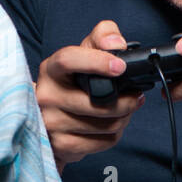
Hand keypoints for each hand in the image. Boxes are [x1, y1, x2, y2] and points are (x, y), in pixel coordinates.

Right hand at [35, 20, 145, 172]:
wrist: (47, 119)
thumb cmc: (71, 83)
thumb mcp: (83, 53)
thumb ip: (102, 36)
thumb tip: (116, 43)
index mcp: (51, 69)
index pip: (69, 60)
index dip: (97, 62)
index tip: (120, 66)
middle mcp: (45, 96)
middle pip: (97, 102)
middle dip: (126, 101)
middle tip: (135, 96)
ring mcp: (51, 123)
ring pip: (105, 124)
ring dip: (123, 117)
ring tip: (123, 110)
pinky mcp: (61, 145)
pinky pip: (103, 142)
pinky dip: (115, 134)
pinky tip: (110, 125)